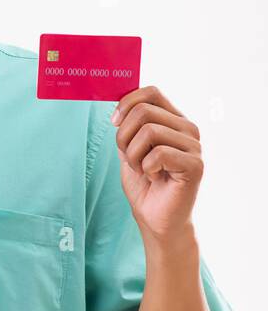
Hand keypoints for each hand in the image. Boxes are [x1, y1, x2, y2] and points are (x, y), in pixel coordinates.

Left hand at [111, 85, 202, 240]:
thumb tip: (119, 104)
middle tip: (129, 157)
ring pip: (148, 131)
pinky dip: (145, 167)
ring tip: (142, 169)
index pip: (151, 92)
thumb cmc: (143, 183)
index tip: (114, 122)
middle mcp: (188, 128)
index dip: (126, 103)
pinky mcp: (195, 165)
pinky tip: (154, 177)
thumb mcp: (129, 147)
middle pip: (144, 110)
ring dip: (133, 155)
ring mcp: (194, 146)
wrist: (154, 217)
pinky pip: (158, 153)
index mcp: (173, 120)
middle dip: (123, 135)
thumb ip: (128, 125)